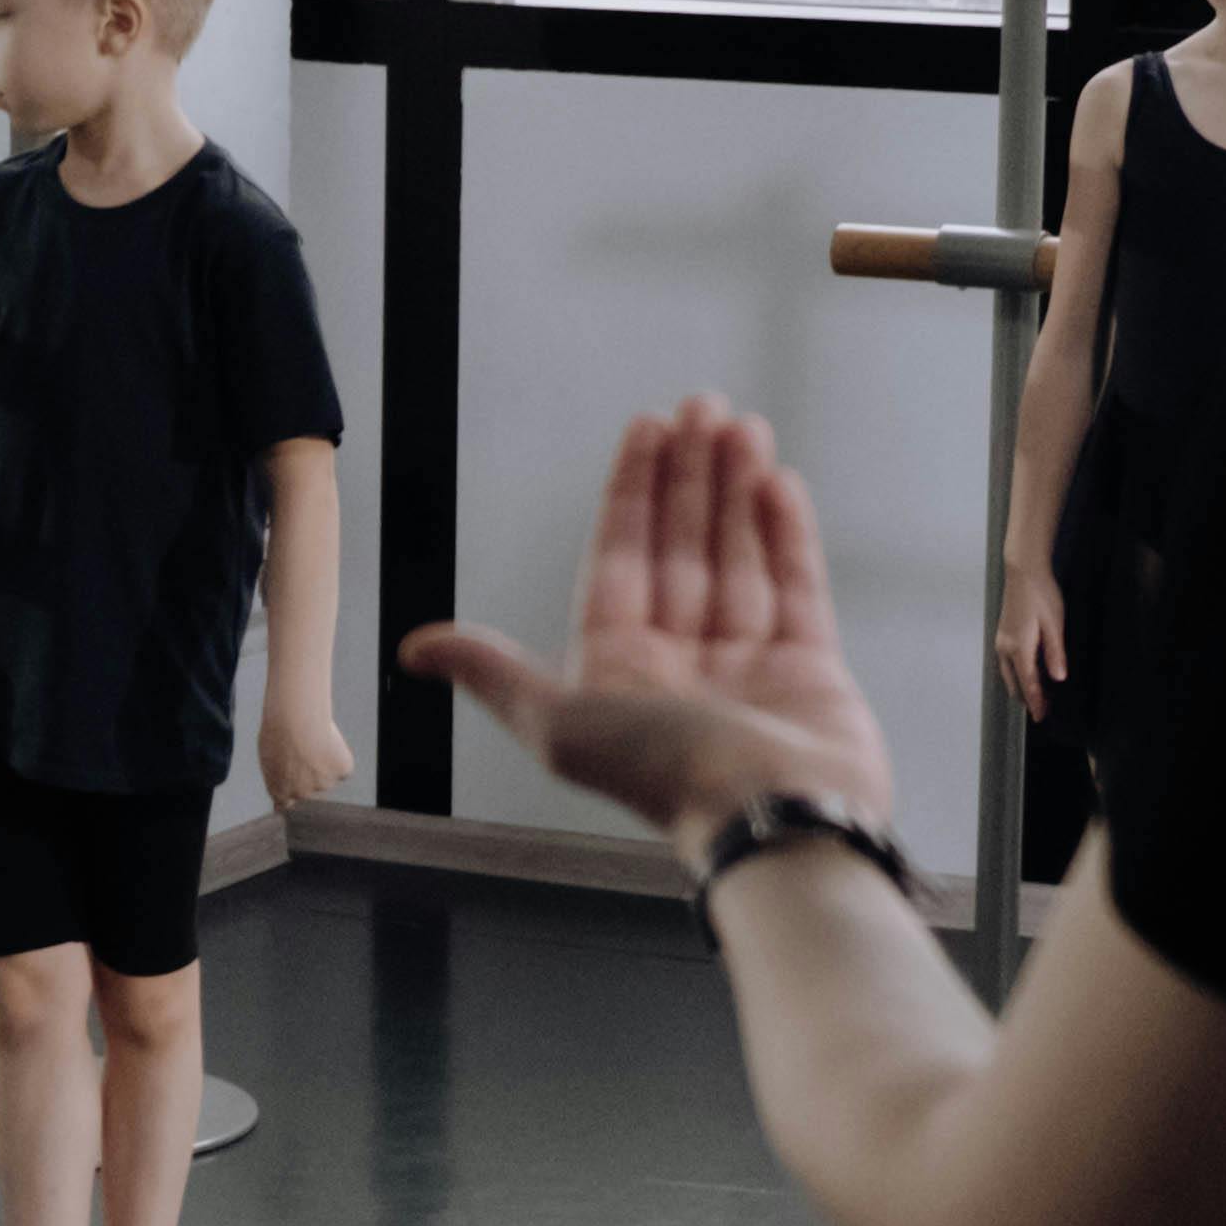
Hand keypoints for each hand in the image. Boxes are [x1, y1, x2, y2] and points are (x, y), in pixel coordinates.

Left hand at [257, 698, 354, 816]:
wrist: (296, 720)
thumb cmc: (278, 731)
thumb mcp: (268, 754)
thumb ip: (279, 770)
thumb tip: (285, 771)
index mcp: (279, 792)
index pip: (286, 803)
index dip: (292, 789)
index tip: (294, 779)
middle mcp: (302, 794)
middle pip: (310, 789)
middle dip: (309, 774)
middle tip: (305, 749)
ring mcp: (323, 785)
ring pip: (328, 776)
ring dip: (324, 763)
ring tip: (314, 740)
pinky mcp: (342, 772)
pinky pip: (343, 766)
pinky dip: (340, 756)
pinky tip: (329, 740)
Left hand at [400, 397, 892, 856]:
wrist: (773, 818)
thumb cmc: (665, 776)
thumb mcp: (557, 720)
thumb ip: (493, 673)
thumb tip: (415, 648)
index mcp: (618, 672)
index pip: (620, 561)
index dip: (630, 492)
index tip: (645, 428)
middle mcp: (680, 666)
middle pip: (681, 550)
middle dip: (689, 477)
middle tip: (702, 407)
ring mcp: (747, 667)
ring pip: (736, 559)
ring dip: (736, 492)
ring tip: (742, 429)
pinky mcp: (811, 672)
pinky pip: (796, 588)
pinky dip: (786, 536)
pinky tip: (777, 483)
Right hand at [993, 563, 1066, 727]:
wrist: (1024, 572)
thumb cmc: (1041, 594)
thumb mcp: (1055, 625)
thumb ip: (1055, 653)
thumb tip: (1058, 678)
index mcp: (1019, 648)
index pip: (1028, 684)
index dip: (1036, 702)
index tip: (1041, 717)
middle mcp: (1005, 648)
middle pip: (1015, 683)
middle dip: (1028, 698)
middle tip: (1043, 710)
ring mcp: (1002, 641)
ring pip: (1008, 674)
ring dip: (1021, 686)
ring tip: (1037, 695)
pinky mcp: (1003, 634)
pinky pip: (1007, 663)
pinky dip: (1017, 674)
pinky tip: (1028, 672)